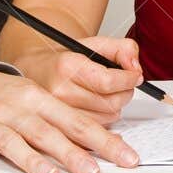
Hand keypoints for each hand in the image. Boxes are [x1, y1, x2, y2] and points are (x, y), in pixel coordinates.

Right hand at [0, 69, 140, 172]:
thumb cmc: (7, 98)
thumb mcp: (40, 99)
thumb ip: (69, 121)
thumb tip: (107, 142)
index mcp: (39, 99)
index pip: (77, 121)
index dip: (103, 140)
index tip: (126, 157)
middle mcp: (16, 109)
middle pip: (47, 132)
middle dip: (72, 152)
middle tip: (93, 171)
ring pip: (12, 141)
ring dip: (31, 159)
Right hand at [17, 35, 142, 122]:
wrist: (36, 71)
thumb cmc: (66, 59)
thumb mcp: (93, 44)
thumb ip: (121, 48)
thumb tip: (135, 67)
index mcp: (67, 67)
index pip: (107, 81)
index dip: (128, 79)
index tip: (135, 76)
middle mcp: (60, 91)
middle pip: (111, 102)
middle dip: (125, 92)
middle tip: (124, 84)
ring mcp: (60, 113)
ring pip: (108, 117)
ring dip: (116, 106)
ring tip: (107, 94)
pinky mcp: (62, 128)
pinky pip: (99, 128)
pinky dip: (106, 117)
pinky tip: (99, 106)